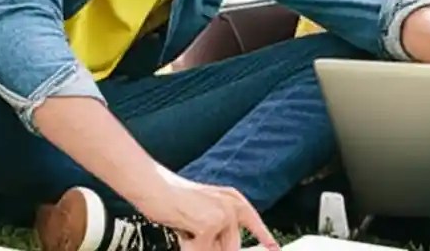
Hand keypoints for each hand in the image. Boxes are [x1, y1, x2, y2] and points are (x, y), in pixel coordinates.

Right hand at [134, 174, 277, 250]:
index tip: (275, 248)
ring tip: (186, 231)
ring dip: (198, 247)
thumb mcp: (202, 213)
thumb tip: (228, 248)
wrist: (153, 186)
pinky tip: (182, 231)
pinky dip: (189, 247)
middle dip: (211, 248)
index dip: (265, 237)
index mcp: (233, 199)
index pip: (254, 222)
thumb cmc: (172, 200)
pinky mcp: (211, 224)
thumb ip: (218, 231)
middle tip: (191, 235)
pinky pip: (201, 250)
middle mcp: (233, 205)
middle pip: (232, 248)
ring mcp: (224, 214)